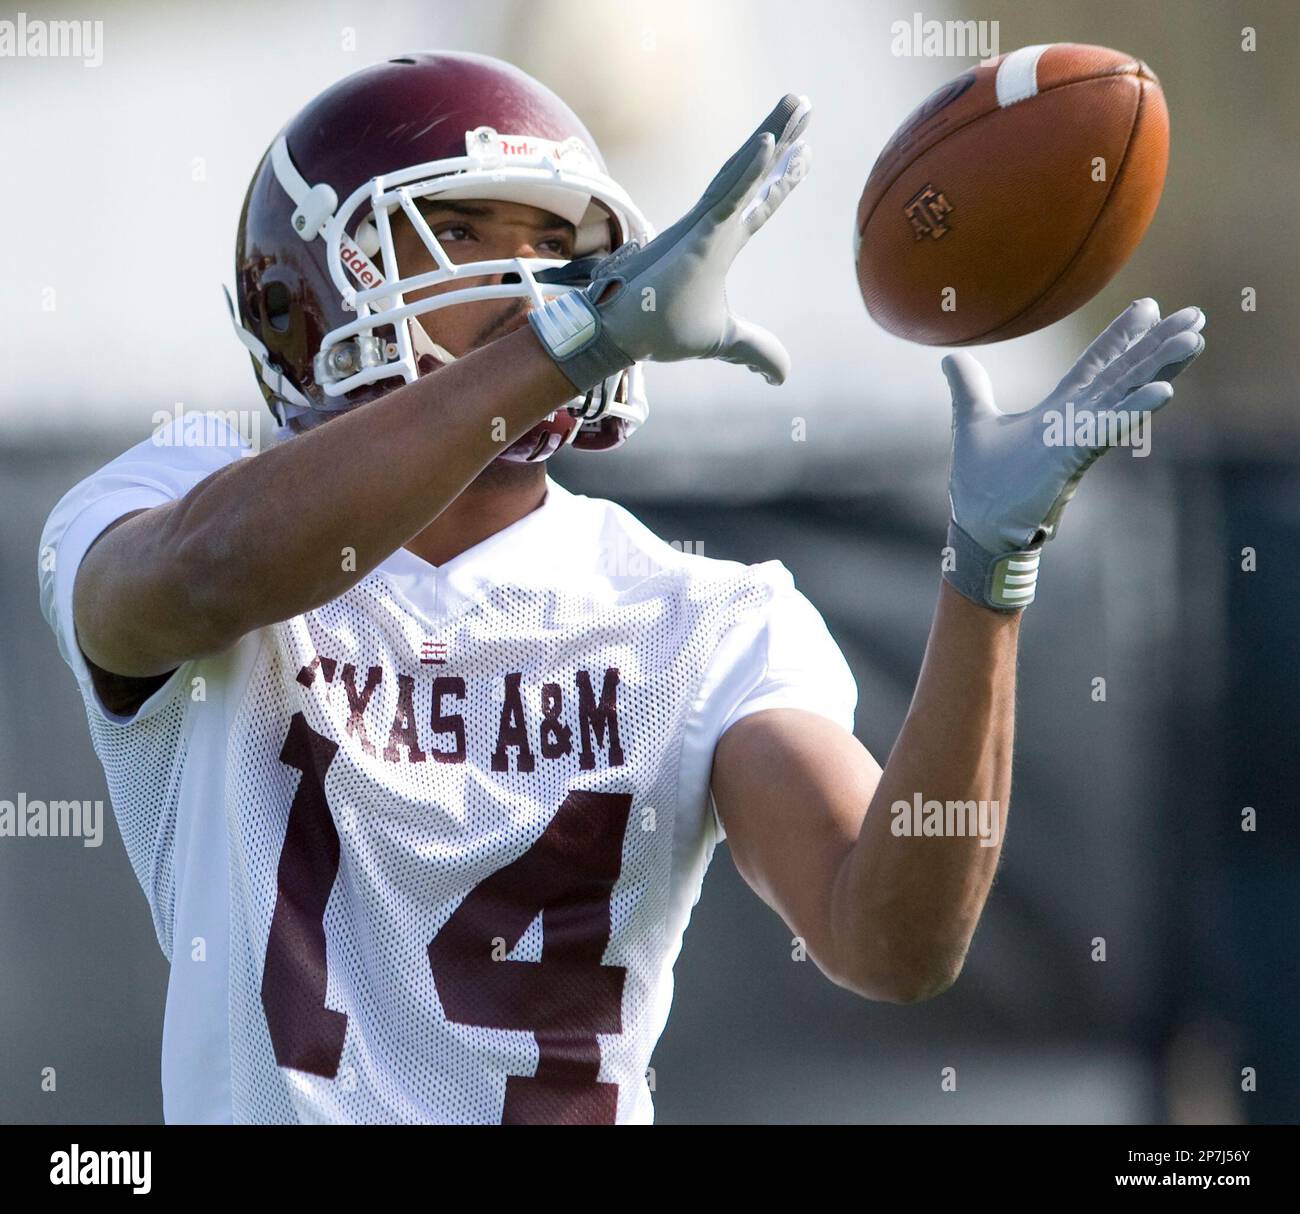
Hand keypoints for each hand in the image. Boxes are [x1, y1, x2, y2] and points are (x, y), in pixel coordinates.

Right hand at [529, 94, 811, 389]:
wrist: (620, 334)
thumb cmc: (661, 329)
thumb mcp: (723, 342)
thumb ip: (755, 351)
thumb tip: (783, 376)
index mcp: (718, 245)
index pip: (757, 207)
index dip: (780, 181)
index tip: (803, 153)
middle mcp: (711, 226)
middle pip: (754, 174)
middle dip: (781, 138)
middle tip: (805, 103)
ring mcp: (702, 225)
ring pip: (743, 171)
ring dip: (772, 135)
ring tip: (799, 102)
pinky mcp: (694, 233)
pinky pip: (727, 195)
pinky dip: (749, 170)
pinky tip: (771, 142)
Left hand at [942, 298, 1206, 609]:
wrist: (979, 528)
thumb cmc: (983, 484)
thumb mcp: (972, 422)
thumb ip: (969, 388)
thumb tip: (951, 356)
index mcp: (1059, 410)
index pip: (1096, 365)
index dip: (1121, 337)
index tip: (1149, 306)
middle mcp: (1076, 421)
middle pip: (1124, 375)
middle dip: (1157, 346)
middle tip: (1195, 316)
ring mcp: (1076, 439)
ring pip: (1126, 397)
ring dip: (1158, 369)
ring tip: (1192, 341)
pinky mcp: (1070, 459)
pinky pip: (1107, 430)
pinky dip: (1133, 410)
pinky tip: (1163, 391)